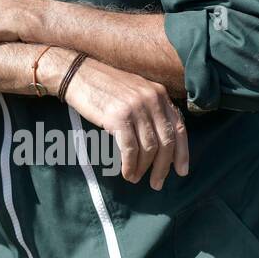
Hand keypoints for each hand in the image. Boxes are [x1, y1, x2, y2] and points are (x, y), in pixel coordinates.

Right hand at [59, 58, 188, 189]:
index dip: (182, 153)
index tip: (181, 171)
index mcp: (159, 93)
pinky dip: (130, 165)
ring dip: (143, 168)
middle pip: (166, 141)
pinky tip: (126, 172)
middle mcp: (152, 99)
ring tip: (135, 178)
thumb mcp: (134, 91)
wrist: (76, 74)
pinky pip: (130, 148)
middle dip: (163, 167)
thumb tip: (160, 140)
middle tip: (157, 183)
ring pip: (149, 147)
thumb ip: (150, 108)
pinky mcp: (119, 117)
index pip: (178, 127)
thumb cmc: (103, 85)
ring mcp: (136, 108)